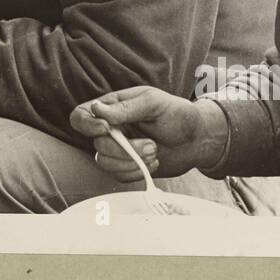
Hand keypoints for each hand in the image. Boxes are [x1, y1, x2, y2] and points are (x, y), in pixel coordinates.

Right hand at [69, 86, 221, 181]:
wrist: (197, 140)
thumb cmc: (177, 114)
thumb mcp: (153, 103)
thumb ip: (125, 108)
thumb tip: (97, 109)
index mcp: (112, 107)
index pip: (82, 116)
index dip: (87, 125)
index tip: (107, 129)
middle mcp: (111, 129)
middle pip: (97, 145)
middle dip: (126, 149)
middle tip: (151, 144)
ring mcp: (118, 149)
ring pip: (105, 163)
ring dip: (133, 161)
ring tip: (155, 152)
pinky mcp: (127, 167)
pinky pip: (119, 176)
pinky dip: (137, 172)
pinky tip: (154, 162)